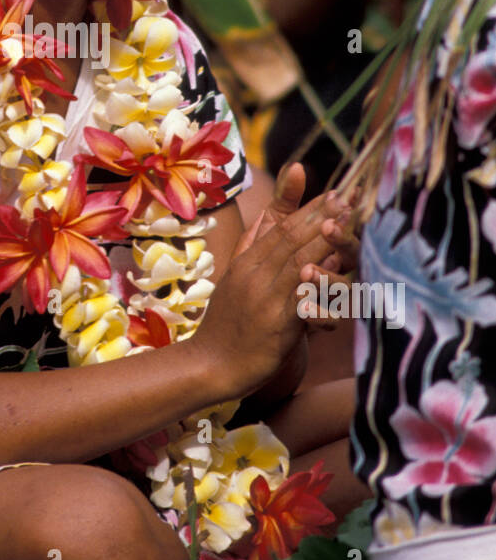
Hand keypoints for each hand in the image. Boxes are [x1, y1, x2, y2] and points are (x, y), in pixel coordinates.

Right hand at [192, 183, 346, 397]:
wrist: (211, 364)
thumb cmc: (228, 323)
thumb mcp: (236, 278)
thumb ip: (252, 245)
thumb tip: (264, 214)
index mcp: (246, 262)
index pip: (280, 228)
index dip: (309, 210)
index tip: (335, 195)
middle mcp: (254, 275)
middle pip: (292, 239)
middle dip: (322, 217)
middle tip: (348, 199)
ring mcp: (265, 298)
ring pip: (299, 263)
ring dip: (326, 242)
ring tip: (348, 226)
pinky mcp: (277, 324)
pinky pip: (305, 300)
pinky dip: (322, 286)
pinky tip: (340, 274)